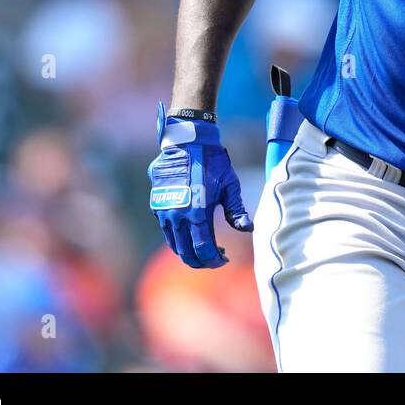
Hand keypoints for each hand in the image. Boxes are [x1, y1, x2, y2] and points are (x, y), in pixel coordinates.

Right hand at [148, 106, 252, 268]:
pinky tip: (191, 235)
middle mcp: (178, 217)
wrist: (186, 142)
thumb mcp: (230, 185)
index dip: (215, 260)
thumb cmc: (212, 162)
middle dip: (202, 261)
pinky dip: (178, 240)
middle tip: (215, 259)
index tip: (225, 259)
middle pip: (187, 253)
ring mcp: (164, 213)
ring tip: (204, 248)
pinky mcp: (157, 207)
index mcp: (198, 214)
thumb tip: (248, 229)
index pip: (204, 250)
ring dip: (189, 252)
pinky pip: (167, 232)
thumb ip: (237, 210)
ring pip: (175, 245)